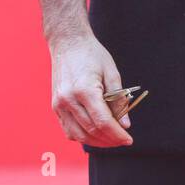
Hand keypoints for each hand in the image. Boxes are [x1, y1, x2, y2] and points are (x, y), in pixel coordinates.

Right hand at [49, 29, 133, 147]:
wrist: (68, 42)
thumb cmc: (92, 54)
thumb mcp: (111, 72)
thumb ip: (119, 100)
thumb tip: (125, 124)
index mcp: (84, 89)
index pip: (103, 121)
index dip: (117, 134)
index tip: (129, 139)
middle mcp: (68, 99)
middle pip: (91, 130)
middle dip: (110, 140)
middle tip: (123, 140)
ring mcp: (59, 104)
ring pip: (78, 135)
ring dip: (97, 142)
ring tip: (111, 140)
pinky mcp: (55, 107)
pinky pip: (68, 130)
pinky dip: (82, 137)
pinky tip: (95, 135)